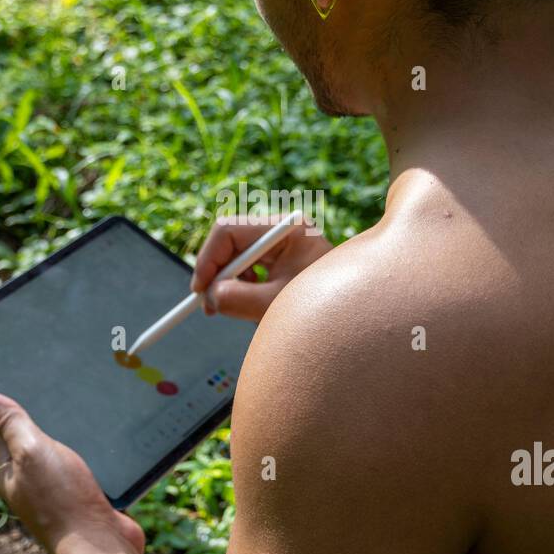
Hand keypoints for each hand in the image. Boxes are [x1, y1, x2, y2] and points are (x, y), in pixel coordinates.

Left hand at [0, 390, 144, 553]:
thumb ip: (9, 423)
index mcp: (9, 473)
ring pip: (64, 455)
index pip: (4, 430)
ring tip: (87, 409)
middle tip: (61, 389)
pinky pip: (87, 468)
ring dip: (75, 436)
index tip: (27, 381)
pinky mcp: (87, 498)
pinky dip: (95, 454)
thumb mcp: (31, 451)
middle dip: (46, 420)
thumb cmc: (62, 498)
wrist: (101, 546)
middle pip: (34, 442)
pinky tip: (107, 440)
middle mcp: (31, 484)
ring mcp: (59, 493)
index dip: (12, 406)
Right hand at [190, 214, 332, 321]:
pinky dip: (241, 284)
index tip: (199, 290)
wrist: (353, 324)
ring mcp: (285, 243)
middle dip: (216, 272)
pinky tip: (249, 302)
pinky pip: (251, 265)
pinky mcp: (284, 258)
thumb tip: (210, 296)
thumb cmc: (321, 313)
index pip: (230, 231)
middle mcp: (285, 230)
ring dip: (228, 281)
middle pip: (232, 240)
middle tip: (207, 305)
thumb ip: (238, 300)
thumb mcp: (274, 306)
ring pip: (239, 254)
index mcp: (287, 229)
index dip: (208, 259)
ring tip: (230, 308)